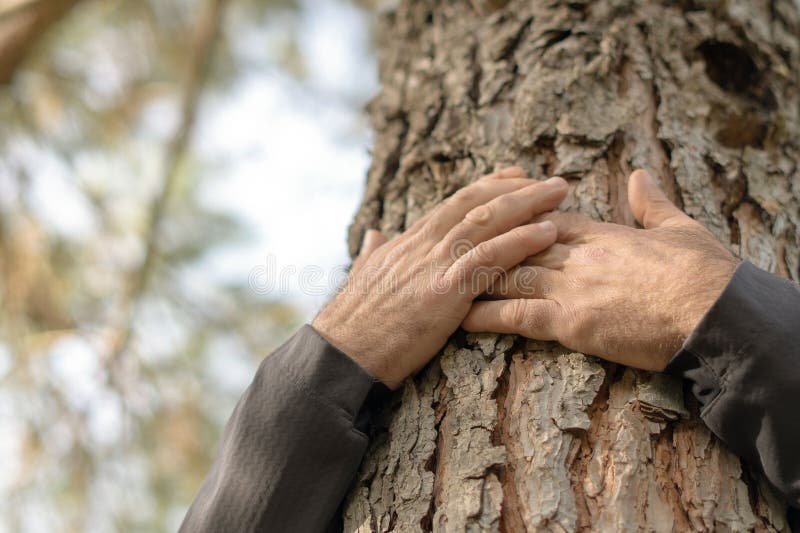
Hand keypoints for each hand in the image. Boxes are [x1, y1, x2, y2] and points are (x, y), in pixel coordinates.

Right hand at [312, 168, 568, 387]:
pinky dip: (519, 242)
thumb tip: (375, 233)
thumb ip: (374, 252)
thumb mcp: (363, 276)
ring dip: (528, 205)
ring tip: (561, 194)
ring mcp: (433, 266)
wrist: (341, 355)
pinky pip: (488, 259)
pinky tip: (547, 233)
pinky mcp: (443, 293)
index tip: (517, 176)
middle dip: (518, 188)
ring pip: (485, 223)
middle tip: (553, 181)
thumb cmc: (354, 322)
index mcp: (408, 242)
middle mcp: (422, 245)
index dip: (489, 187)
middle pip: (476, 204)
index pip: (454, 203)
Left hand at [463, 169, 738, 370]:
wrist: (716, 313)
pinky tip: (459, 319)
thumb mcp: (680, 228)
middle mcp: (576, 255)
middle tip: (445, 249)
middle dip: (480, 246)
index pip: (541, 219)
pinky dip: (486, 317)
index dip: (512, 218)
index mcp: (599, 232)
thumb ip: (653, 202)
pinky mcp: (571, 322)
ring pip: (507, 275)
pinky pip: (517, 316)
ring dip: (471, 278)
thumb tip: (640, 175)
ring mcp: (570, 287)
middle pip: (514, 244)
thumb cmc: (705, 274)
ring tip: (439, 281)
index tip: (486, 217)